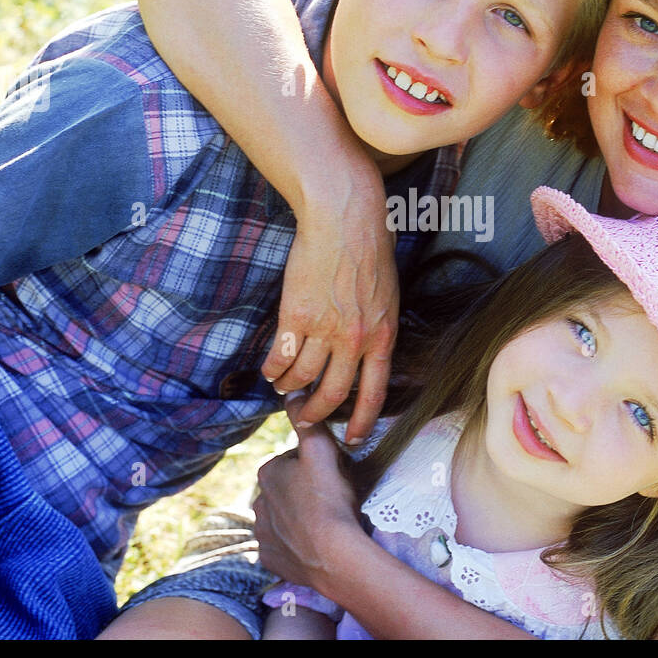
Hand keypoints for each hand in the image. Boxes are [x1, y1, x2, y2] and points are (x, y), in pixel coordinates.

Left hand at [251, 416, 364, 592]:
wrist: (334, 557)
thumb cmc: (329, 499)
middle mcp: (257, 502)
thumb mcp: (321, 449)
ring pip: (282, 518)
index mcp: (267, 473)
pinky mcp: (271, 559)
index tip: (331, 474)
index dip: (314, 465)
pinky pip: (283, 547)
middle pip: (286, 490)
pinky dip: (296, 545)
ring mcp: (263, 534)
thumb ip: (306, 420)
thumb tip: (293, 392)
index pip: (291, 461)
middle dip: (303, 492)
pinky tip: (315, 543)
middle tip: (331, 499)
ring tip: (325, 523)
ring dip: (299, 518)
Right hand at [262, 173, 397, 442]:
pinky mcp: (296, 316)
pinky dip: (273, 368)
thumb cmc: (370, 250)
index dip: (361, 420)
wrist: (345, 219)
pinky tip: (270, 370)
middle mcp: (355, 339)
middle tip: (305, 418)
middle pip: (333, 392)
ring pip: (302, 376)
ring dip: (290, 388)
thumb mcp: (386, 297)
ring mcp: (325, 329)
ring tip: (284, 389)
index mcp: (382, 336)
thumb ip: (376, 328)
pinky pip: (282, 355)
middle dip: (316, 411)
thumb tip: (365, 354)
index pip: (374, 392)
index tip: (353, 437)